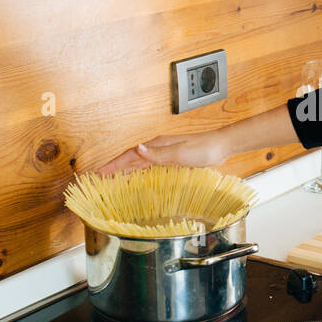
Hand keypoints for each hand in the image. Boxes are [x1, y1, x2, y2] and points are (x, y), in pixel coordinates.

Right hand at [95, 131, 228, 173]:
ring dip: (126, 169)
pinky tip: (139, 176)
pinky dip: (140, 171)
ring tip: (114, 177)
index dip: (114, 164)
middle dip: (115, 166)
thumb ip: (158, 154)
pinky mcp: (173, 159)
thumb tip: (137, 150)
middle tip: (101, 176)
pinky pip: (150, 165)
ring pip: (140, 162)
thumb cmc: (204, 148)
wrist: (221, 146)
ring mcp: (166, 153)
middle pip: (131, 158)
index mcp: (157, 145)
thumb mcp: (179, 153)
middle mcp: (159, 148)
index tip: (100, 172)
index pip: (129, 155)